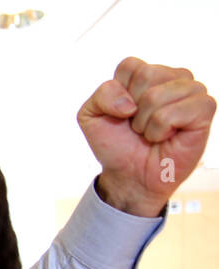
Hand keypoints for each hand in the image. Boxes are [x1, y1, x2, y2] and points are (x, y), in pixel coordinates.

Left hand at [79, 57, 215, 216]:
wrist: (130, 175)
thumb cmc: (117, 144)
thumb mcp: (92, 116)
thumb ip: (101, 95)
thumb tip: (130, 102)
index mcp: (148, 74)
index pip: (129, 65)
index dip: (117, 95)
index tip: (122, 114)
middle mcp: (173, 77)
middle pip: (145, 75)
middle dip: (132, 110)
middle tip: (138, 126)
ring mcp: (192, 91)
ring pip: (157, 95)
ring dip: (145, 123)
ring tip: (152, 132)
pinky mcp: (204, 108)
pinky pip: (173, 112)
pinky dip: (160, 130)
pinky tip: (166, 136)